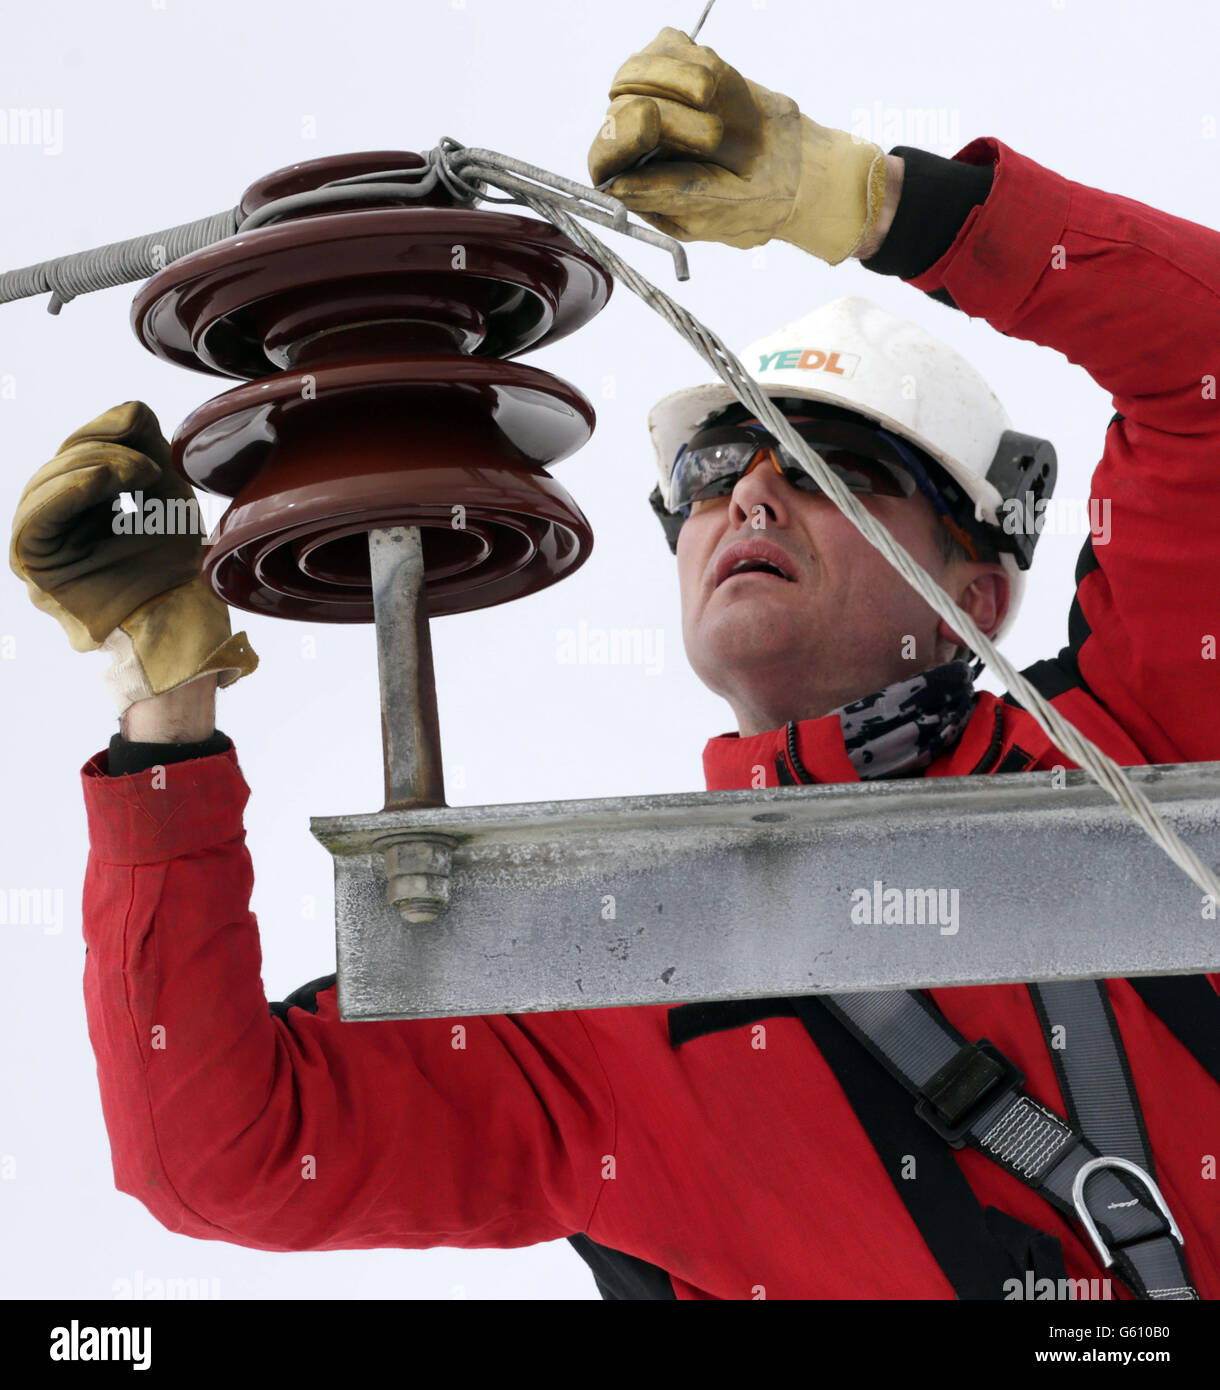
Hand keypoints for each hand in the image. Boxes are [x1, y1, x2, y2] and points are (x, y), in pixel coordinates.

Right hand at [10, 400, 256, 714]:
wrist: (187, 619)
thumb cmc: (180, 567)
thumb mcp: (168, 493)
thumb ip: (146, 448)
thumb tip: (130, 409)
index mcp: (85, 509)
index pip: (77, 453)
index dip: (102, 430)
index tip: (140, 425)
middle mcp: (59, 527)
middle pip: (59, 465)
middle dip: (101, 448)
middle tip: (146, 463)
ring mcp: (43, 549)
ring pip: (44, 486)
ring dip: (92, 467)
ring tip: (137, 474)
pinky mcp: (37, 568)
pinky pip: (36, 521)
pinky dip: (68, 491)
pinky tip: (105, 480)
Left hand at [587, 26, 887, 264]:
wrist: (795, 167)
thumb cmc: (752, 198)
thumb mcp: (715, 208)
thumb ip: (665, 194)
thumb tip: (617, 186)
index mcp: (638, 183)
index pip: (603, 158)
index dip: (621, 138)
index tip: (651, 120)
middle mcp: (639, 141)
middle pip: (620, 107)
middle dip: (666, 111)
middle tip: (713, 132)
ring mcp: (655, 97)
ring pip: (637, 69)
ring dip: (678, 79)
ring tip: (715, 102)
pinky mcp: (679, 65)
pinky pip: (669, 45)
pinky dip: (693, 60)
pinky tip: (717, 83)